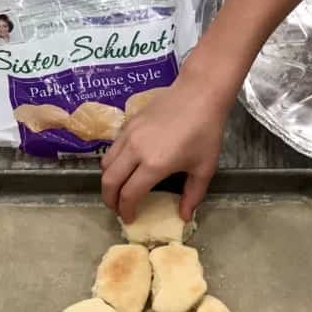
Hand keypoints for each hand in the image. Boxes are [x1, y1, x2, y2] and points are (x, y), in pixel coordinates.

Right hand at [101, 66, 229, 223]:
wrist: (199, 93)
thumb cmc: (205, 131)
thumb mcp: (204, 168)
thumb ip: (193, 195)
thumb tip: (184, 217)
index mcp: (155, 165)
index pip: (129, 194)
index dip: (126, 210)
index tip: (130, 218)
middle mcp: (136, 151)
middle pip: (109, 182)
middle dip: (110, 200)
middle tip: (118, 208)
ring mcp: (129, 135)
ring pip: (106, 164)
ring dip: (108, 181)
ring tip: (118, 190)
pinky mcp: (128, 124)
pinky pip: (112, 149)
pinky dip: (112, 163)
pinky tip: (125, 168)